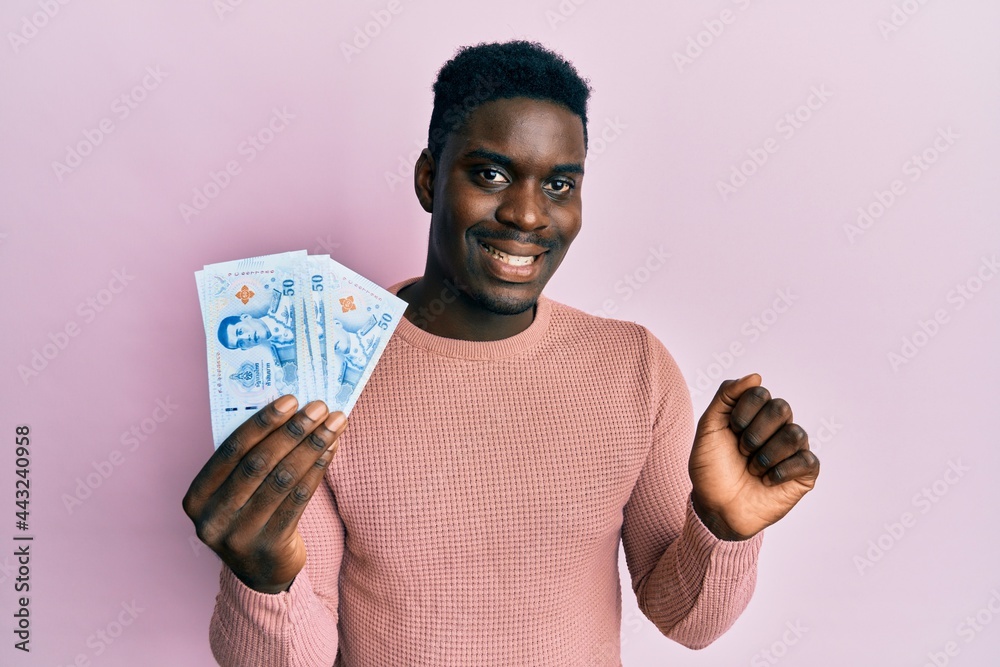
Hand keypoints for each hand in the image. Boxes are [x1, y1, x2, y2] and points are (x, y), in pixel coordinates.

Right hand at [182, 396, 347, 592]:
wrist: (261, 574)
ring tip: (335, 424)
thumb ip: (249, 459)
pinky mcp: (270, 547)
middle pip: (259, 463)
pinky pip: (299, 499)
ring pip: (283, 479)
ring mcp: (239, 536)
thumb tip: (289, 411)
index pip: (231, 450)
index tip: (290, 399)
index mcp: (197, 497)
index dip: (262, 422)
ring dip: (313, 446)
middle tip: (320, 407)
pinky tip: (331, 450)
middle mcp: (212, 518)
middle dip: (293, 431)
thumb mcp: (236, 493)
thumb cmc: (251, 516)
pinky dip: (317, 470)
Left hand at [688, 374, 819, 540]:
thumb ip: (726, 396)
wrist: (716, 507)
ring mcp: (793, 449)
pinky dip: (781, 472)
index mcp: (755, 413)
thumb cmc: (711, 468)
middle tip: (742, 452)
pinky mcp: (805, 473)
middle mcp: (777, 426)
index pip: (760, 392)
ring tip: (753, 469)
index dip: (742, 412)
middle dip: (754, 433)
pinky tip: (767, 481)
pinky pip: (807, 460)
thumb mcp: (709, 428)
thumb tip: (756, 376)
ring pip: (795, 434)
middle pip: (781, 408)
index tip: (730, 432)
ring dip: (766, 455)